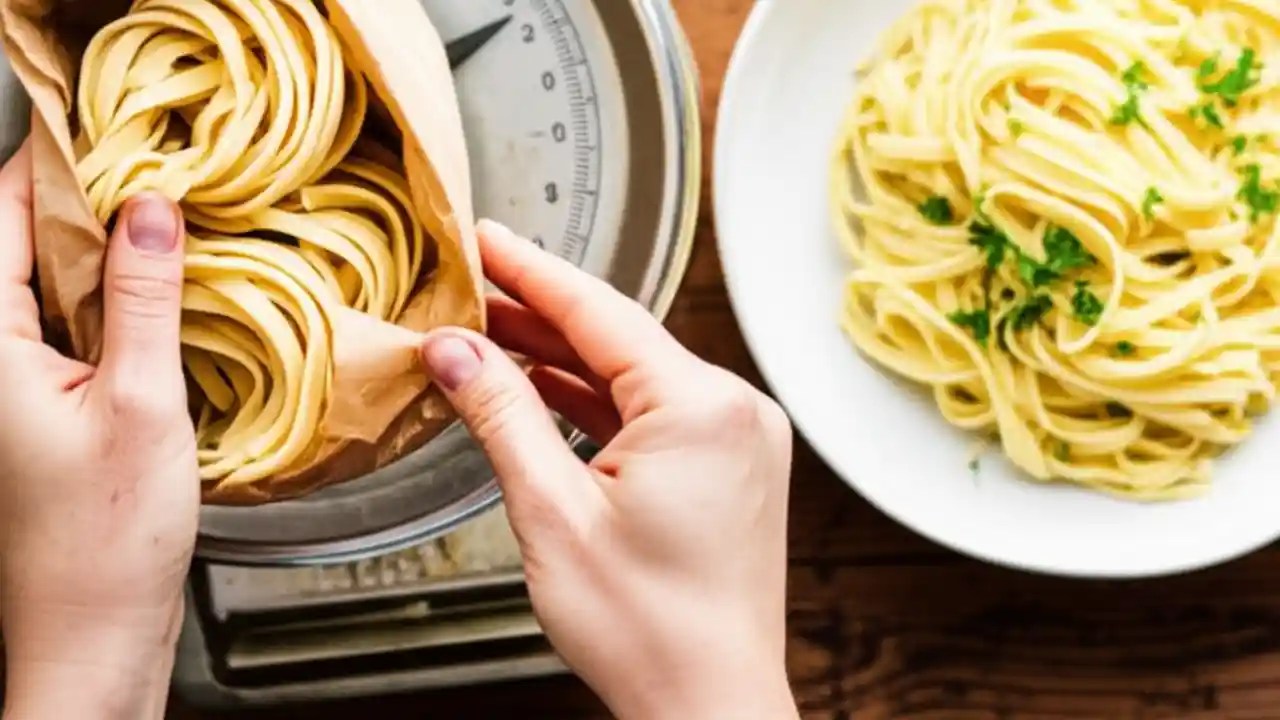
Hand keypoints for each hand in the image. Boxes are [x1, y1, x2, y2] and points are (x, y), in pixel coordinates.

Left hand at [0, 144, 196, 719]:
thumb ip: (146, 297)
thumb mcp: (142, 403)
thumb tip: (152, 210)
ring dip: (113, 257)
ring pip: (56, 288)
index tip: (117, 136)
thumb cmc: (104, 542)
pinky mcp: (50, 409)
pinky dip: (121, 307)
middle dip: (94, 204)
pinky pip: (78, 330)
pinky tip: (172, 303)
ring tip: (180, 232)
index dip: (57, 166)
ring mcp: (16, 386)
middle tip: (167, 177)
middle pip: (26, 245)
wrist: (93, 632)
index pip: (3, 216)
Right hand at [419, 221, 797, 719]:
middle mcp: (736, 409)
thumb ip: (502, 416)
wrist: (709, 704)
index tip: (485, 237)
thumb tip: (455, 349)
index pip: (599, 311)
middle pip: (620, 338)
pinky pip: (659, 412)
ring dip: (567, 360)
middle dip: (541, 314)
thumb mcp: (552, 513)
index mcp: (701, 407)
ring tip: (494, 336)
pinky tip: (546, 391)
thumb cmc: (648, 630)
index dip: (531, 270)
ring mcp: (742, 438)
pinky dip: (601, 403)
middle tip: (471, 288)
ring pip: (637, 376)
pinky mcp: (734, 466)